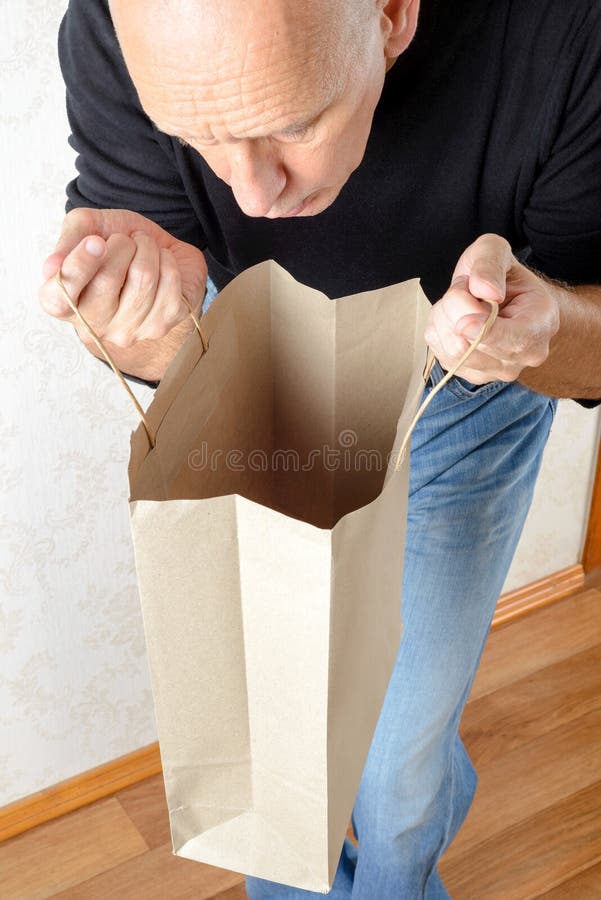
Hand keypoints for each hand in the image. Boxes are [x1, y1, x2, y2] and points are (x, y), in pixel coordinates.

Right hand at [38, 208, 207, 380]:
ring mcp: (128, 331)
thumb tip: (52, 268)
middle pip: (107, 280)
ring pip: (144, 278)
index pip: (58, 298)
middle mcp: (93, 325)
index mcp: (63, 302)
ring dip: (147, 249)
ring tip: (144, 249)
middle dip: (122, 245)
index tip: (96, 242)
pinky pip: (169, 282)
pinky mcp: (161, 326)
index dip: (78, 267)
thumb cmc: (116, 245)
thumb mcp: (87, 228)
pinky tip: (162, 264)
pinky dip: (167, 260)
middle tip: (124, 241)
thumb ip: (69, 240)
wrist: (157, 253)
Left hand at [424, 233, 560, 384]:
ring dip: (445, 317)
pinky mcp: (469, 373)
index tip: (463, 321)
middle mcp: (521, 357)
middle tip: (467, 288)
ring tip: (464, 302)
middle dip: (456, 309)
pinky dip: (439, 329)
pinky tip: (456, 317)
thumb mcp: (497, 252)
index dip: (483, 331)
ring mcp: (495, 370)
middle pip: (470, 346)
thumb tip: (486, 291)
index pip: (513, 341)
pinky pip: (440, 351)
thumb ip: (490, 264)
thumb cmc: (503, 277)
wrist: (504, 298)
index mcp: (540, 325)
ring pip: (451, 349)